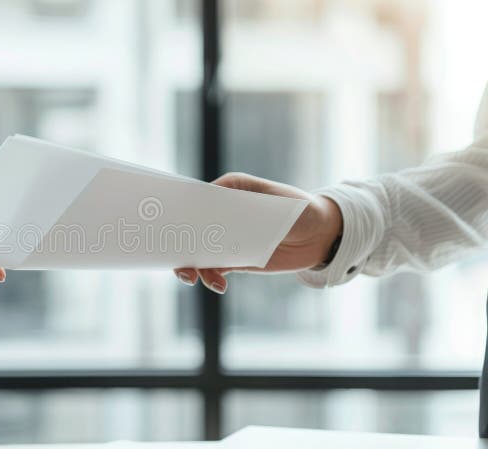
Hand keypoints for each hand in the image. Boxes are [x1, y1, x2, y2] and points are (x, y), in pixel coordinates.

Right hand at [173, 172, 341, 293]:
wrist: (322, 235)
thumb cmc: (299, 208)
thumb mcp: (274, 202)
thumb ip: (247, 206)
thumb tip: (218, 211)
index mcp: (228, 191)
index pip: (196, 201)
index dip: (181, 215)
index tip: (173, 229)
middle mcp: (223, 214)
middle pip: (191, 230)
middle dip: (181, 247)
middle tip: (181, 263)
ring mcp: (228, 238)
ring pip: (198, 253)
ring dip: (193, 267)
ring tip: (199, 280)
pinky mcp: (236, 259)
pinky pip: (215, 269)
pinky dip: (211, 279)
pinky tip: (219, 285)